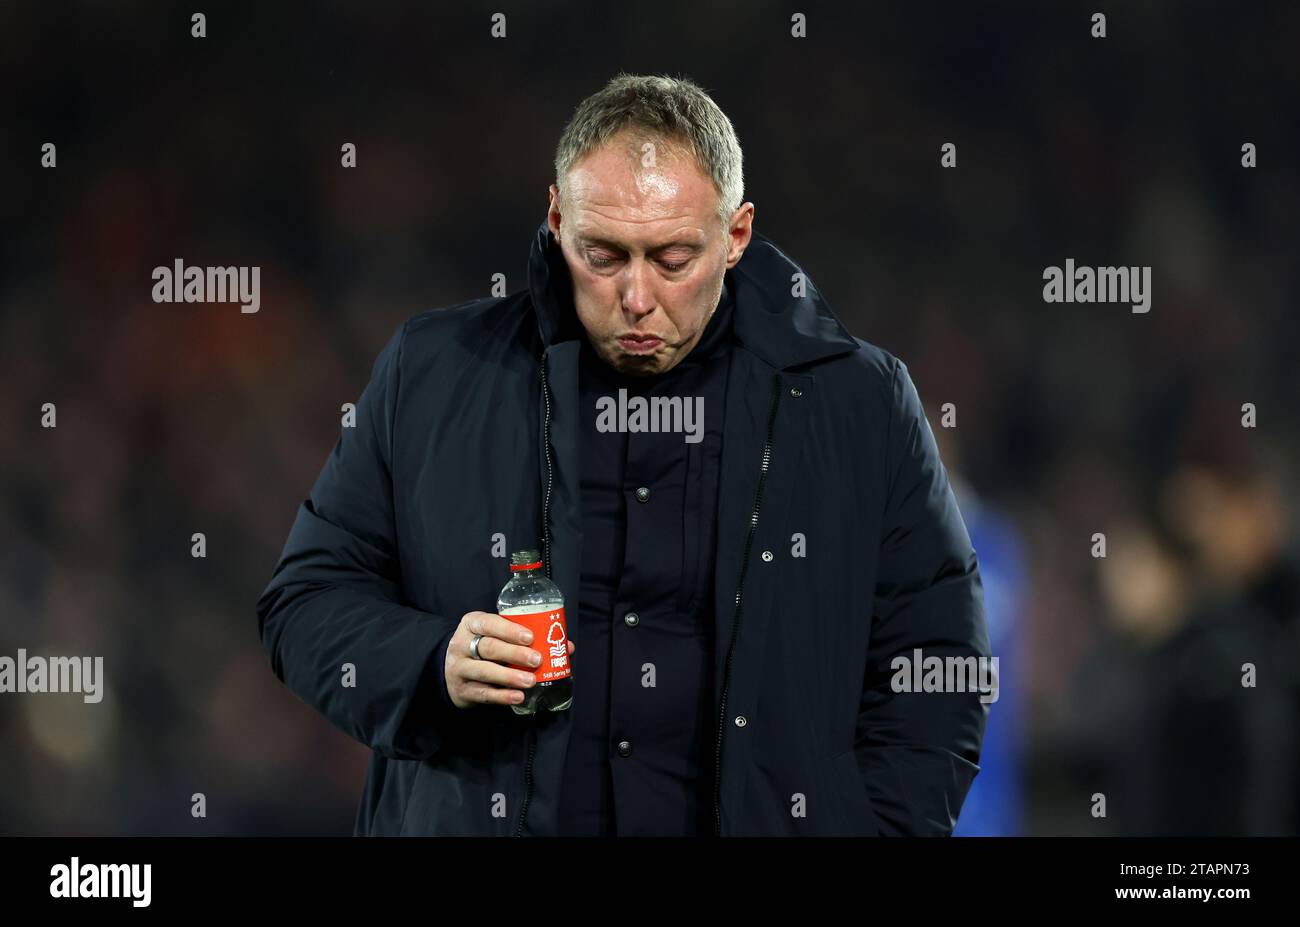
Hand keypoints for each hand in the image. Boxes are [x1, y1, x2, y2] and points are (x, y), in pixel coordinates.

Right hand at [444, 610, 575, 708]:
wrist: (451, 671)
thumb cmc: (483, 648)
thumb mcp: (495, 636)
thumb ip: (524, 638)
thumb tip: (566, 647)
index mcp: (471, 624)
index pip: (488, 623)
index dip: (509, 630)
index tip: (530, 637)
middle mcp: (461, 644)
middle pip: (489, 648)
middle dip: (515, 654)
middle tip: (537, 659)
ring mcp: (459, 669)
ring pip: (485, 672)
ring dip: (510, 676)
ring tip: (531, 681)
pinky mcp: (462, 691)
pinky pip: (484, 694)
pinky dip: (502, 696)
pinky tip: (518, 697)